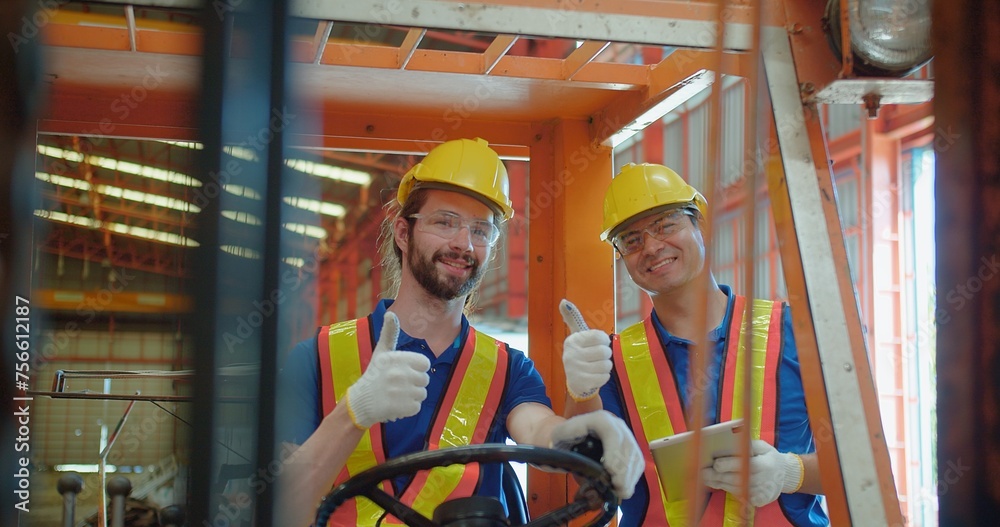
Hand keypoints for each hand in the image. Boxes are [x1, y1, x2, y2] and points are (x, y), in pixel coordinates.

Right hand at [346, 312, 430, 428]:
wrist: (359, 402)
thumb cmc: (374, 375)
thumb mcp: (381, 352)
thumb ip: (389, 333)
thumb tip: (390, 313)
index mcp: (398, 358)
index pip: (424, 364)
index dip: (416, 369)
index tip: (403, 372)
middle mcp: (400, 374)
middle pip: (425, 380)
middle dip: (413, 384)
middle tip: (397, 385)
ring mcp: (402, 392)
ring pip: (422, 394)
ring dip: (411, 397)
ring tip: (395, 395)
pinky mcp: (402, 407)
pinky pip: (417, 407)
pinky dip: (408, 409)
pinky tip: (395, 405)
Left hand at [550, 410, 643, 499]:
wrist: (570, 438)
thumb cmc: (563, 439)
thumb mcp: (558, 438)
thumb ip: (562, 446)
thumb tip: (575, 462)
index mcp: (598, 419)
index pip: (611, 432)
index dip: (613, 451)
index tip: (609, 470)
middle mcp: (616, 425)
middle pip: (627, 446)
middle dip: (623, 470)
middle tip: (617, 488)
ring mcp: (626, 436)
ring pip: (634, 456)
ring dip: (629, 477)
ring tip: (620, 492)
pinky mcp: (631, 449)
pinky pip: (637, 464)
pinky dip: (632, 478)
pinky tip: (624, 489)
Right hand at [560, 299, 611, 401]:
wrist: (575, 381)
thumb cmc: (581, 354)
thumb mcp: (577, 336)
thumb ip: (572, 318)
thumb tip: (563, 301)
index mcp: (573, 340)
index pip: (600, 336)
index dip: (604, 340)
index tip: (599, 343)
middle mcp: (572, 354)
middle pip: (605, 351)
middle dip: (605, 355)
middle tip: (598, 357)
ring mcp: (576, 369)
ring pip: (607, 365)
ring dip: (605, 366)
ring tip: (596, 366)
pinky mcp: (582, 382)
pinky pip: (605, 376)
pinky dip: (604, 376)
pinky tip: (595, 375)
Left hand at [700, 440, 803, 506]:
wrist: (784, 476)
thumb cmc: (768, 457)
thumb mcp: (763, 447)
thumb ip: (748, 444)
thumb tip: (731, 438)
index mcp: (763, 465)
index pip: (743, 466)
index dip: (727, 465)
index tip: (715, 463)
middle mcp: (761, 481)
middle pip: (734, 479)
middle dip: (716, 476)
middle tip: (702, 472)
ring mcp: (759, 493)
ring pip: (733, 488)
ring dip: (717, 483)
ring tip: (704, 476)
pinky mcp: (757, 501)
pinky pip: (738, 495)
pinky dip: (726, 489)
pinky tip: (716, 483)